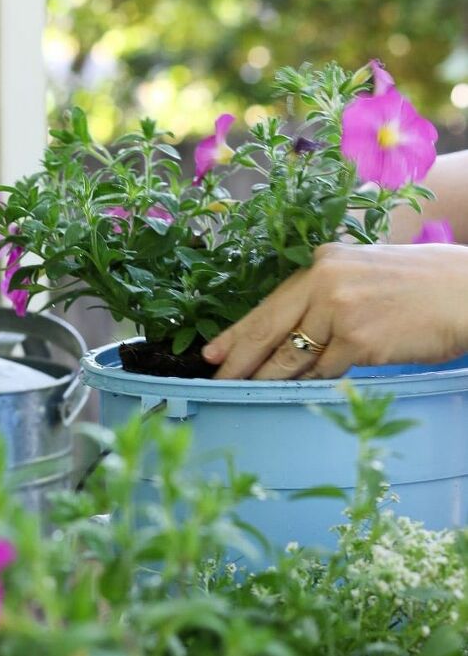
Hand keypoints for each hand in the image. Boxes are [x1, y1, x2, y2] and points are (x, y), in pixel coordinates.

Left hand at [202, 243, 467, 379]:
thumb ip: (324, 297)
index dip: (237, 333)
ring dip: (270, 379)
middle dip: (238, 362)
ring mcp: (341, 311)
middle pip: (268, 330)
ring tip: (248, 393)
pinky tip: (301, 392)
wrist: (464, 291)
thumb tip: (290, 335)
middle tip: (215, 382)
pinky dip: (314, 384)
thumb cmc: (418, 285)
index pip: (268, 304)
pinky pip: (325, 371)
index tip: (213, 354)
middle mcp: (325, 281)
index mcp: (322, 262)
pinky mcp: (360, 340)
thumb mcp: (362, 274)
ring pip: (293, 357)